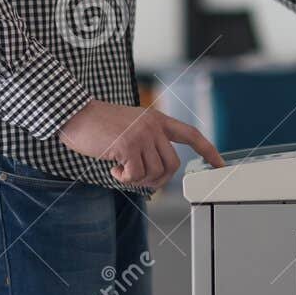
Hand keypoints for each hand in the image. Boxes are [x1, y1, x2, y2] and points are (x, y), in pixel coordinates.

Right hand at [59, 99, 224, 191]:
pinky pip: (135, 175)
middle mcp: (154, 126)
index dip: (208, 150)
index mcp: (157, 119)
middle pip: (172, 165)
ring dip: (136, 179)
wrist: (75, 114)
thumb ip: (148, 143)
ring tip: (120, 168)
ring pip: (154, 173)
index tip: (220, 164)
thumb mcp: (131, 128)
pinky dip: (123, 178)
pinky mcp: (128, 145)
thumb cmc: (99, 125)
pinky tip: (112, 167)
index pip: (191, 135)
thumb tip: (158, 176)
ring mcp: (142, 134)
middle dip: (157, 180)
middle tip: (136, 178)